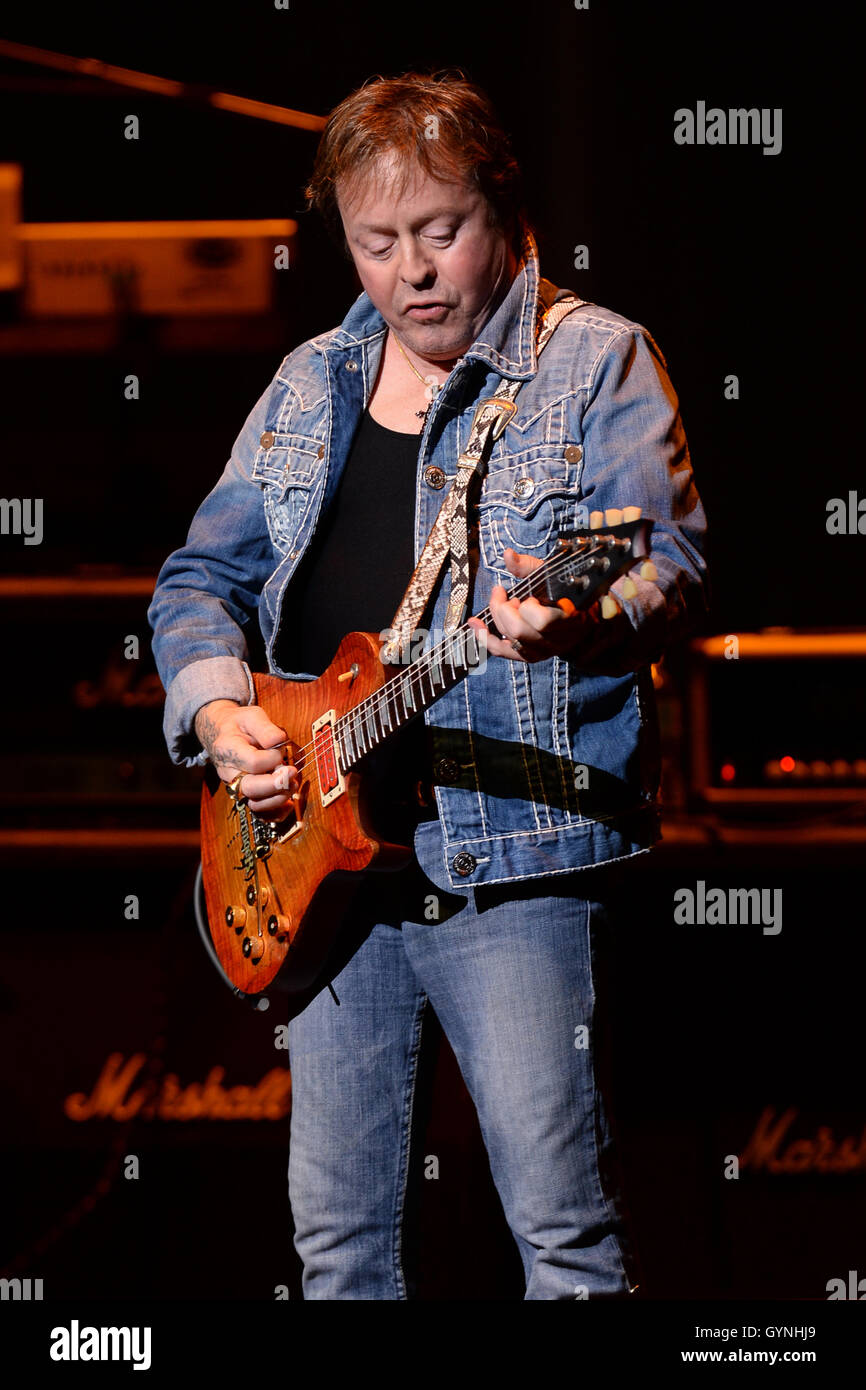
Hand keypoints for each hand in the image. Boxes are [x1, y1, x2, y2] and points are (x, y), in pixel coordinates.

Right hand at [194, 699, 299, 818]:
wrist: (222, 734)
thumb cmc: (239, 725)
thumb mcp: (251, 716)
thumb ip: (265, 727)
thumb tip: (279, 740)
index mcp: (228, 750)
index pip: (252, 762)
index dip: (272, 758)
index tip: (282, 750)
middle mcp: (229, 773)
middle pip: (251, 788)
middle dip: (276, 784)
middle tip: (292, 772)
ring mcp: (236, 786)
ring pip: (255, 804)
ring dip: (278, 798)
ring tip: (293, 784)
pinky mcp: (246, 794)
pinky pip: (260, 812)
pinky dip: (276, 812)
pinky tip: (290, 802)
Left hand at [467, 548, 626, 662]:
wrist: (580, 621)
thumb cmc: (564, 594)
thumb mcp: (550, 575)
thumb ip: (528, 566)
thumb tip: (507, 555)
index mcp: (567, 618)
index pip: (542, 621)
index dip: (528, 607)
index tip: (526, 595)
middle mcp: (555, 640)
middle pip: (519, 631)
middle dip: (504, 610)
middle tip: (505, 595)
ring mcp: (542, 651)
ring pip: (510, 641)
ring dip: (497, 619)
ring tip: (500, 604)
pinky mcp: (529, 657)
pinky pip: (502, 652)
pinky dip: (484, 638)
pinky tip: (475, 624)